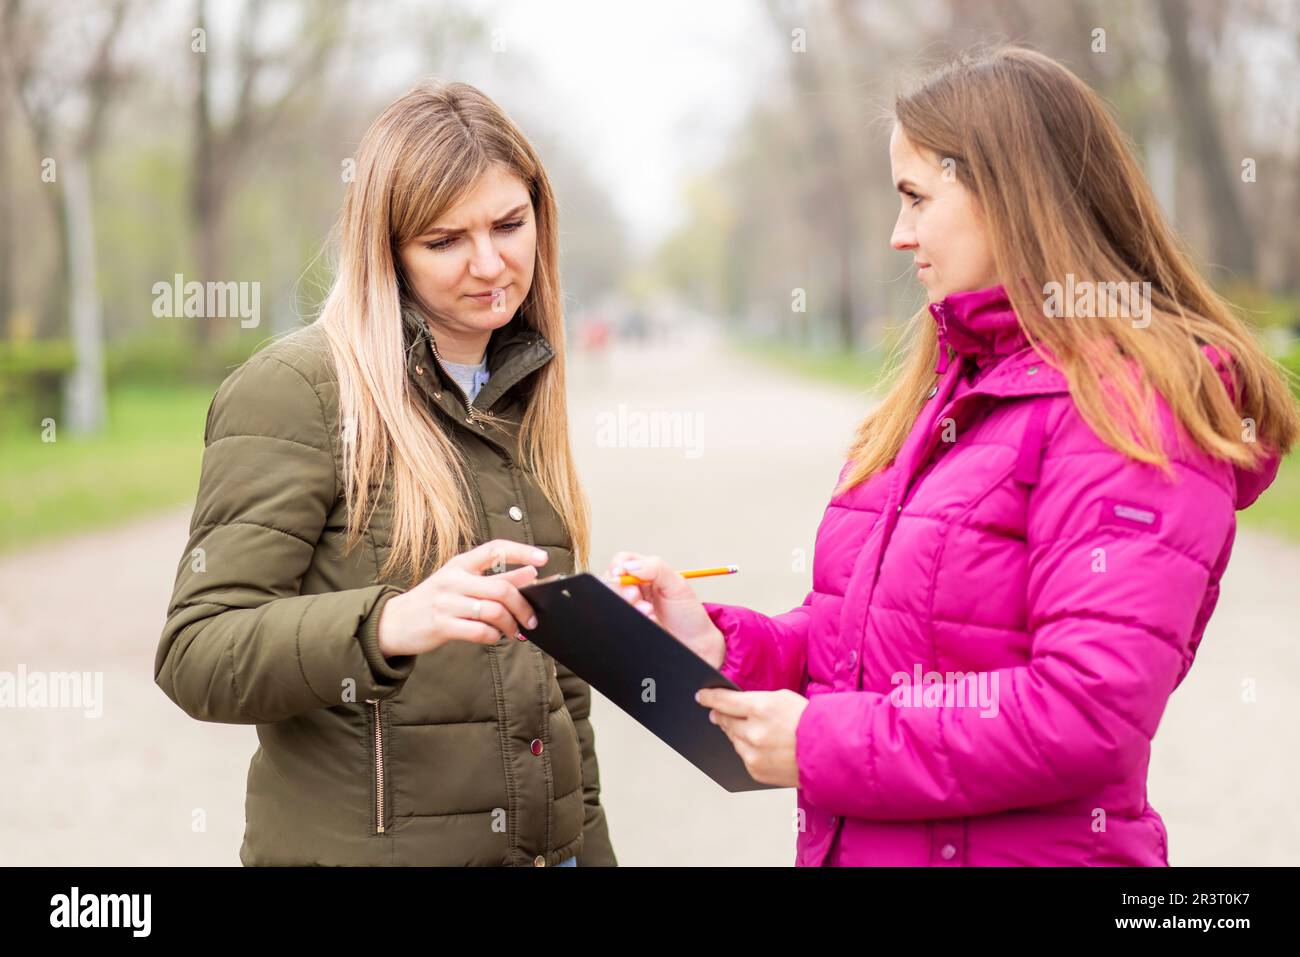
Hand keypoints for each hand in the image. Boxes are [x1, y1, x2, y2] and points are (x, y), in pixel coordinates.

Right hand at [377, 539, 548, 657]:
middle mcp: (453, 579)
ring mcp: (446, 602)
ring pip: (493, 610)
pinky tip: (495, 637)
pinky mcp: (441, 625)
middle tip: (532, 619)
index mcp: (460, 564)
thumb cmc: (436, 600)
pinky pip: (479, 631)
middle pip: (501, 587)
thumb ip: (496, 578)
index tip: (543, 560)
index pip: (495, 549)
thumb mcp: (462, 582)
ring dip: (510, 624)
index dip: (521, 552)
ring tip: (515, 631)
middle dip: (522, 605)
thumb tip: (531, 574)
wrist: (394, 622)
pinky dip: (494, 636)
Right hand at [604, 551, 725, 668]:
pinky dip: (630, 616)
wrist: (693, 644)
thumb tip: (630, 565)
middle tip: (635, 596)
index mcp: (648, 573)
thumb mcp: (678, 585)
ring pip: (614, 598)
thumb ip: (656, 568)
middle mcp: (637, 588)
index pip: (623, 561)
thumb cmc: (688, 614)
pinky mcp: (630, 620)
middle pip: (613, 580)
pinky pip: (619, 616)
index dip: (618, 566)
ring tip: (648, 611)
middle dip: (622, 588)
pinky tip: (648, 620)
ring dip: (628, 603)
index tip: (620, 573)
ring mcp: (632, 605)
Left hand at [696, 687, 808, 787]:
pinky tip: (760, 746)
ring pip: (733, 739)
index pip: (724, 700)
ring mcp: (753, 754)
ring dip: (736, 733)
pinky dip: (747, 750)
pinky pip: (743, 757)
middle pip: (725, 721)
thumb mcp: (784, 698)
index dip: (709, 697)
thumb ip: (756, 701)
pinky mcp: (756, 771)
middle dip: (721, 715)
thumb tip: (734, 705)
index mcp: (761, 708)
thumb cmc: (811, 723)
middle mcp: (754, 732)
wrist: (829, 754)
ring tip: (749, 729)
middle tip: (718, 713)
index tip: (701, 696)